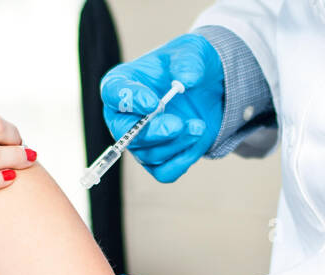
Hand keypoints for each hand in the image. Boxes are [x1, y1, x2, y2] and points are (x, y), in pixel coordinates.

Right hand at [100, 33, 223, 182]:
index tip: (152, 102)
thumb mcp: (194, 53)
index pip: (113, 93)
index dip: (129, 100)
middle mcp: (125, 116)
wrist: (212, 87)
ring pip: (148, 154)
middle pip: (123, 133)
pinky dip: (182, 161)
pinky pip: (164, 172)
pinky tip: (196, 141)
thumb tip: (185, 80)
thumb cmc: (192, 65)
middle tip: (176, 125)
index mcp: (125, 83)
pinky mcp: (159, 158)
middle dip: (150, 132)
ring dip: (176, 143)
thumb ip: (188, 62)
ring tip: (199, 125)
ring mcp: (141, 141)